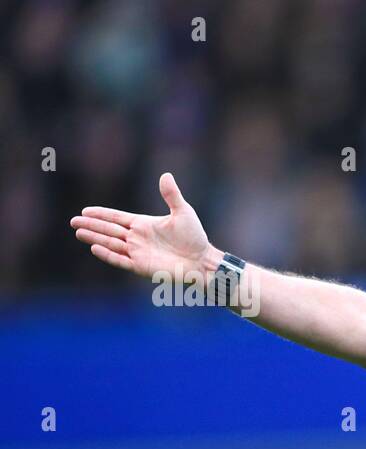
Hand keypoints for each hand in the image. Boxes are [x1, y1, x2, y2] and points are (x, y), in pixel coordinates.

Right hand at [70, 173, 218, 279]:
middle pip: (109, 230)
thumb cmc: (194, 237)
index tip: (85, 211)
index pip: (117, 218)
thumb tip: (165, 174)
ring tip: (78, 232)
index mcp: (144, 224)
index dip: (101, 214)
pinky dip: (108, 254)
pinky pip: (120, 260)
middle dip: (92, 225)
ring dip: (95, 237)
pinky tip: (95, 247)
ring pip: (111, 244)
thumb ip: (171, 195)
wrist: (202, 261)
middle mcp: (137, 238)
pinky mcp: (141, 266)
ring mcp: (138, 252)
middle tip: (73, 221)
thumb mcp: (182, 212)